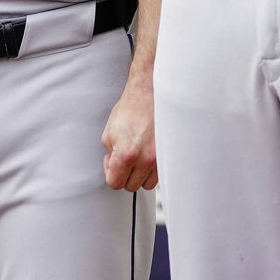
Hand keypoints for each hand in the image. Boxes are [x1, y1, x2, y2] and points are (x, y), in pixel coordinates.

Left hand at [101, 75, 158, 191]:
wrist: (151, 93)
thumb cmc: (132, 108)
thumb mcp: (109, 132)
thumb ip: (110, 154)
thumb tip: (114, 166)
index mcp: (127, 154)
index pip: (115, 183)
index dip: (110, 174)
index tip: (111, 163)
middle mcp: (146, 159)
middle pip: (132, 186)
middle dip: (125, 174)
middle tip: (124, 158)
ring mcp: (161, 157)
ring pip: (148, 183)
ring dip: (141, 174)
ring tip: (138, 157)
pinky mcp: (170, 153)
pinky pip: (160, 172)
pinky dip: (153, 168)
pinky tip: (148, 154)